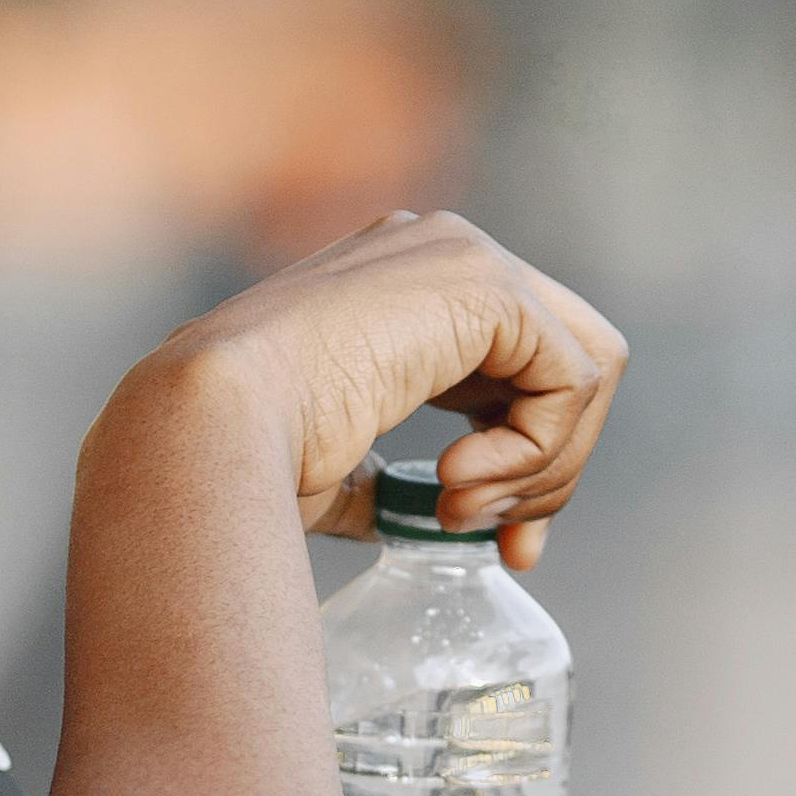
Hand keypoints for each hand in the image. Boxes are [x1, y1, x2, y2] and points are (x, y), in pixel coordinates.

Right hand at [182, 211, 625, 569]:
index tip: (502, 545)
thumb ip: (390, 474)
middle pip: (568, 364)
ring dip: (542, 468)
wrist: (211, 420)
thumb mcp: (336, 463)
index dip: (528, 459)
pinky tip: (457, 479)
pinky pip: (572, 381)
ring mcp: (465, 256)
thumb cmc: (245, 452)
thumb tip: (425, 513)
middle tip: (509, 544)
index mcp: (398, 283)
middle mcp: (438, 251)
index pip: (514, 366)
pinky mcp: (487, 283)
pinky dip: (535, 451)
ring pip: (584, 374)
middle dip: (555, 468)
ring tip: (462, 510)